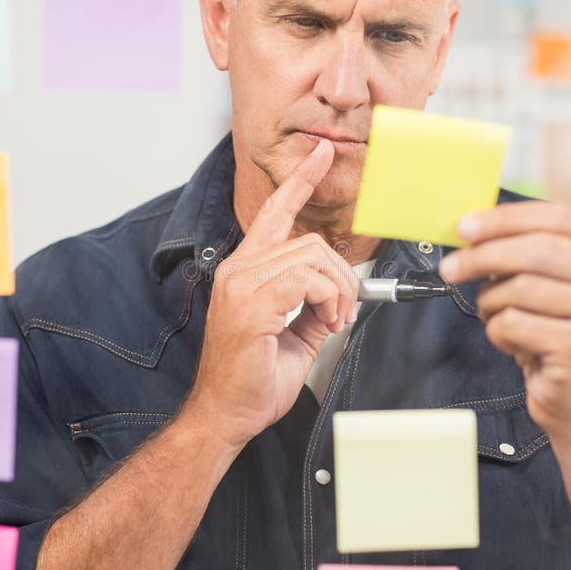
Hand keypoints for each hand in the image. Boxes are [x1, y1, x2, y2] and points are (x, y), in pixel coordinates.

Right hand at [185, 139, 358, 449]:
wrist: (227, 414)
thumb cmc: (252, 379)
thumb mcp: (294, 333)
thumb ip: (313, 304)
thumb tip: (339, 292)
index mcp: (246, 271)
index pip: (274, 212)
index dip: (300, 181)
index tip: (320, 154)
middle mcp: (239, 268)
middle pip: (310, 241)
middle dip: (342, 276)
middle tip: (343, 311)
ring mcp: (241, 282)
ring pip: (313, 257)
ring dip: (338, 291)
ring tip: (333, 322)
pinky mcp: (250, 300)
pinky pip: (308, 279)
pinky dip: (330, 299)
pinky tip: (326, 322)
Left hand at [439, 201, 570, 438]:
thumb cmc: (562, 344)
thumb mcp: (554, 290)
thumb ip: (530, 258)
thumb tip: (477, 231)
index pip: (558, 218)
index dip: (507, 218)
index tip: (466, 226)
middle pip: (537, 250)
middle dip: (483, 256)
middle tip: (451, 268)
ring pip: (520, 288)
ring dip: (490, 304)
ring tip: (494, 319)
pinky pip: (514, 324)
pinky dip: (498, 333)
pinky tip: (511, 344)